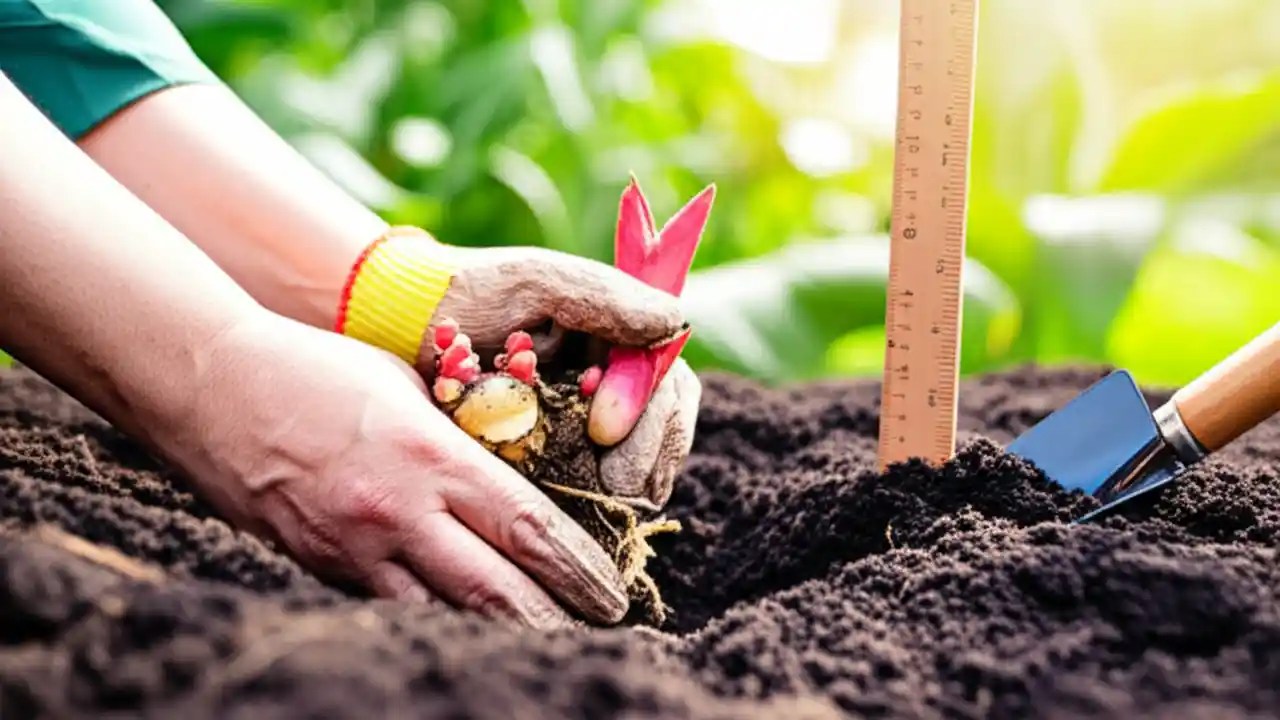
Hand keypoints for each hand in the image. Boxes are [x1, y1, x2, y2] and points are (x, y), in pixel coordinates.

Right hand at [174, 313, 630, 626]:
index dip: (579, 570)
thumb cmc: (320, 369)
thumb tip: (510, 469)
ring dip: (497, 632)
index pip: (526, 529)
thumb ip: (460, 433)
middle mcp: (397, 513)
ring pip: (442, 615)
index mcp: (431, 457)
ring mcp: (354, 549)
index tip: (614, 593)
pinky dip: (435, 621)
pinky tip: (465, 628)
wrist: (212, 384)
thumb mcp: (407, 383)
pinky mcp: (320, 568)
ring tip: (543, 641)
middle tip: (598, 632)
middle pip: (493, 591)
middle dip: (552, 619)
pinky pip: (391, 607)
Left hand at [338, 234, 701, 511]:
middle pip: (663, 430)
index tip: (605, 430)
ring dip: (628, 488)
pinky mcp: (557, 459)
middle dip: (645, 460)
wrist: (402, 329)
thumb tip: (671, 322)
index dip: (650, 410)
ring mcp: (589, 424)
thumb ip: (605, 298)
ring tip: (601, 504)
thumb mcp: (536, 281)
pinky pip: (593, 488)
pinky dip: (591, 503)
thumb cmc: (469, 293)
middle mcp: (616, 383)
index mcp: (621, 339)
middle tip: (614, 487)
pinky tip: (577, 517)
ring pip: (639, 467)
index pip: (667, 382)